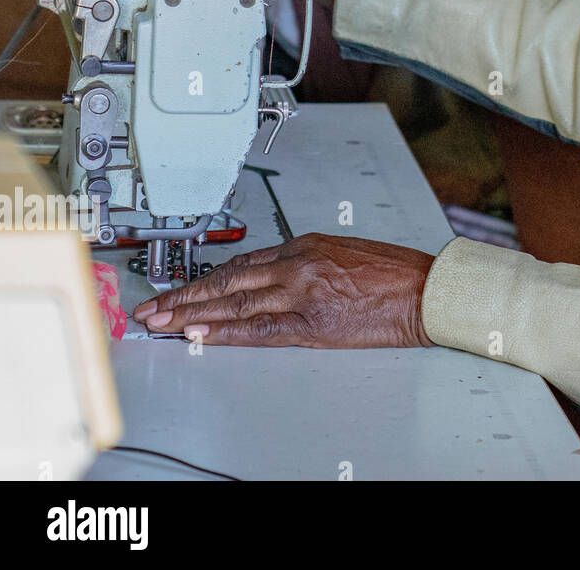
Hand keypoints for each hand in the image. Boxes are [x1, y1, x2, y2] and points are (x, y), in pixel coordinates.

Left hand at [131, 233, 435, 348]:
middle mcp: (297, 264)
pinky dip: (224, 333)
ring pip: (234, 304)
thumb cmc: (394, 273)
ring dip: (193, 315)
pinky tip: (200, 335)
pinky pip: (257, 331)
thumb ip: (307, 263)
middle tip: (155, 307)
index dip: (206, 278)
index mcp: (305, 245)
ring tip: (163, 323)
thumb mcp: (345, 253)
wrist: (425, 290)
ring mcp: (301, 293)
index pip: (242, 262)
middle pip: (228, 281)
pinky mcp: (311, 324)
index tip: (181, 288)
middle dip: (185, 295)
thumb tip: (276, 279)